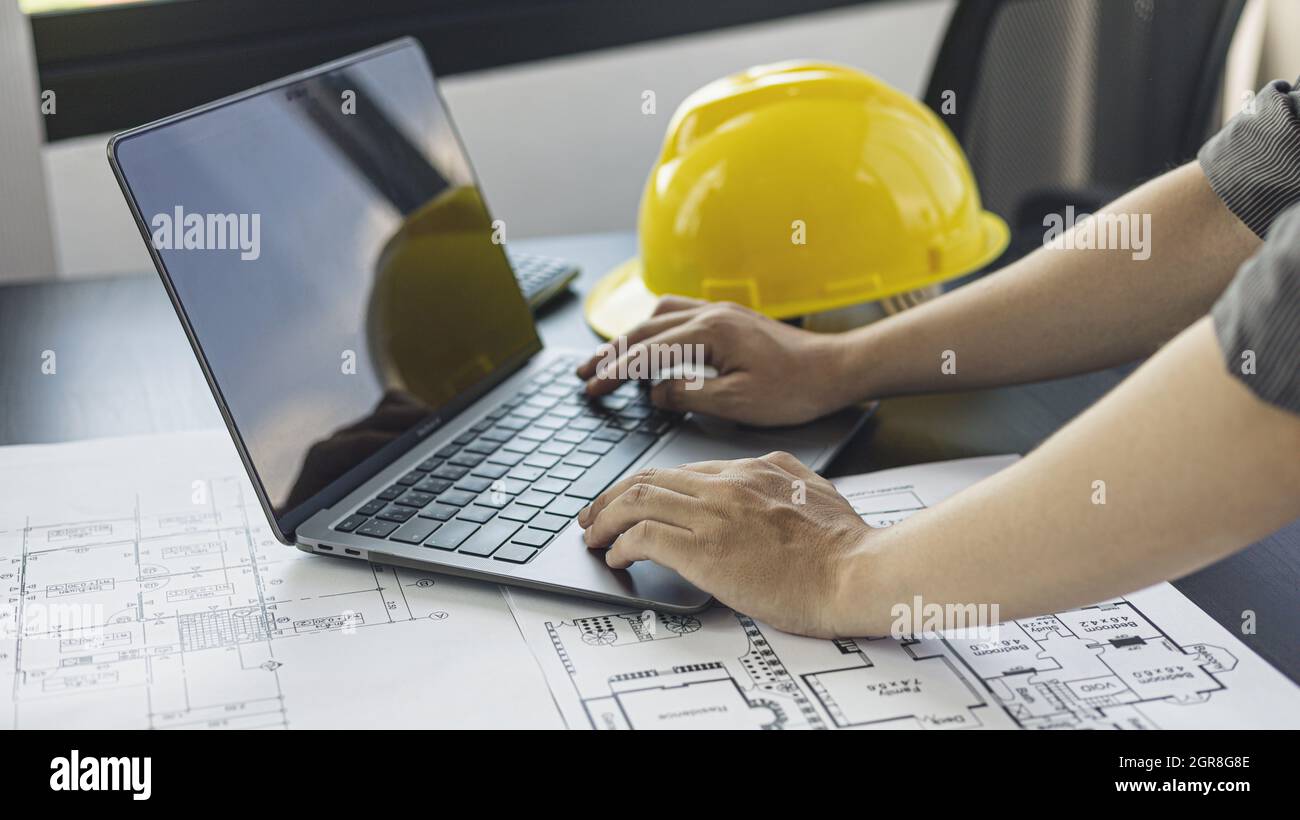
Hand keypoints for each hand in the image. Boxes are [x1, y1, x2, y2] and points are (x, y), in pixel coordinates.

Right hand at [575, 296, 855, 425]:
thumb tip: (654, 393)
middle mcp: (711, 314)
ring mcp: (721, 312)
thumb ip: (688, 395)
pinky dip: (656, 329)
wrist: (835, 369)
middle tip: (584, 375)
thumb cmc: (794, 390)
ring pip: (660, 316)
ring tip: (610, 359)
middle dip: (610, 353)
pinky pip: (680, 315)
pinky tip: (653, 343)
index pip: (646, 353)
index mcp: (709, 334)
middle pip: (645, 330)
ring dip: (631, 337)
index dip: (613, 372)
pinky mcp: (731, 319)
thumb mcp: (736, 403)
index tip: (591, 388)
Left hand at [577, 451, 868, 636]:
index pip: (681, 471)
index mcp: (751, 470)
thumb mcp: (813, 489)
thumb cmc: (844, 546)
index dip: (647, 487)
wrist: (856, 572)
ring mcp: (713, 516)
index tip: (630, 503)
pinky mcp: (704, 551)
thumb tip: (765, 473)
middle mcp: (726, 485)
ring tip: (593, 537)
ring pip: (636, 501)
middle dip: (611, 498)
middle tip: (592, 516)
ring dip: (605, 520)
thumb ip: (783, 476)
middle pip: (649, 479)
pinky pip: (644, 538)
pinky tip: (616, 558)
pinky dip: (620, 545)